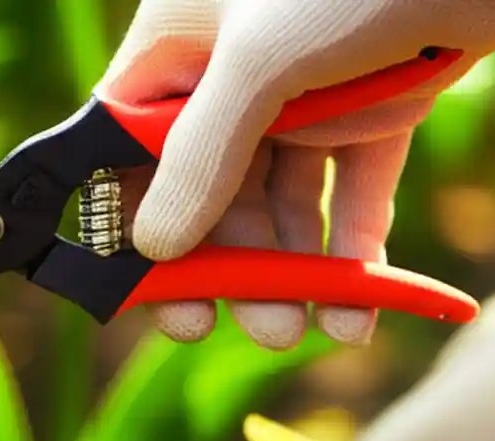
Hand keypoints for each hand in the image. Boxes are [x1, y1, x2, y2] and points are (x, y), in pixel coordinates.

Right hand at [99, 0, 494, 348]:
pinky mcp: (368, 116)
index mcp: (175, 58)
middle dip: (226, 269)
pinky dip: (352, 253)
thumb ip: (201, 155)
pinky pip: (349, 197)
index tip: (145, 296)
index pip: (126, 158)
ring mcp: (299, 103)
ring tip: (307, 327)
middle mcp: (227, 86)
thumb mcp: (259, 62)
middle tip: (244, 324)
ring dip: (292, 273)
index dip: (131, 229)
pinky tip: (358, 309)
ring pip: (280, 208)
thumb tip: (155, 247)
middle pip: (206, 198)